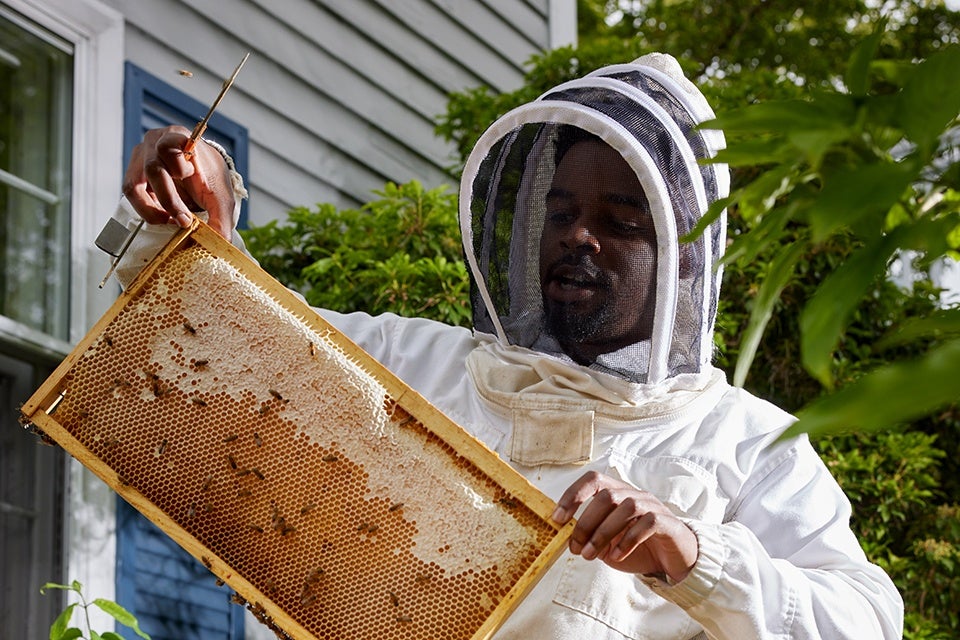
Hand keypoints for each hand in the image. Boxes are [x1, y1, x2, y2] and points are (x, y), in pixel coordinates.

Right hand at [121, 126, 235, 238]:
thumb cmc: (210, 178)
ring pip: (134, 185)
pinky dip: (146, 209)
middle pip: (153, 169)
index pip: (169, 146)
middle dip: (168, 200)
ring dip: (152, 208)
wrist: (203, 172)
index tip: (190, 179)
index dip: (177, 166)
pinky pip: (132, 194)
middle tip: (184, 220)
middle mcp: (155, 144)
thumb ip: (221, 218)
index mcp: (179, 139)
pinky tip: (163, 217)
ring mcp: (141, 158)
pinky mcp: (135, 174)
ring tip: (171, 221)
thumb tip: (221, 241)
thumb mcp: (221, 196)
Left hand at [551, 471, 697, 581]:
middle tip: (574, 548)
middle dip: (585, 522)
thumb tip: (567, 537)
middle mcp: (634, 494)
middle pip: (606, 495)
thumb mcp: (608, 544)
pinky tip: (617, 556)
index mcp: (618, 493)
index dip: (573, 494)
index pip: (593, 479)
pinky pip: (646, 523)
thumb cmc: (639, 549)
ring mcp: (652, 506)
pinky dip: (627, 540)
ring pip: (624, 507)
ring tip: (589, 555)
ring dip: (602, 533)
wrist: (676, 561)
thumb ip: (591, 537)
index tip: (557, 518)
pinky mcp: (667, 522)